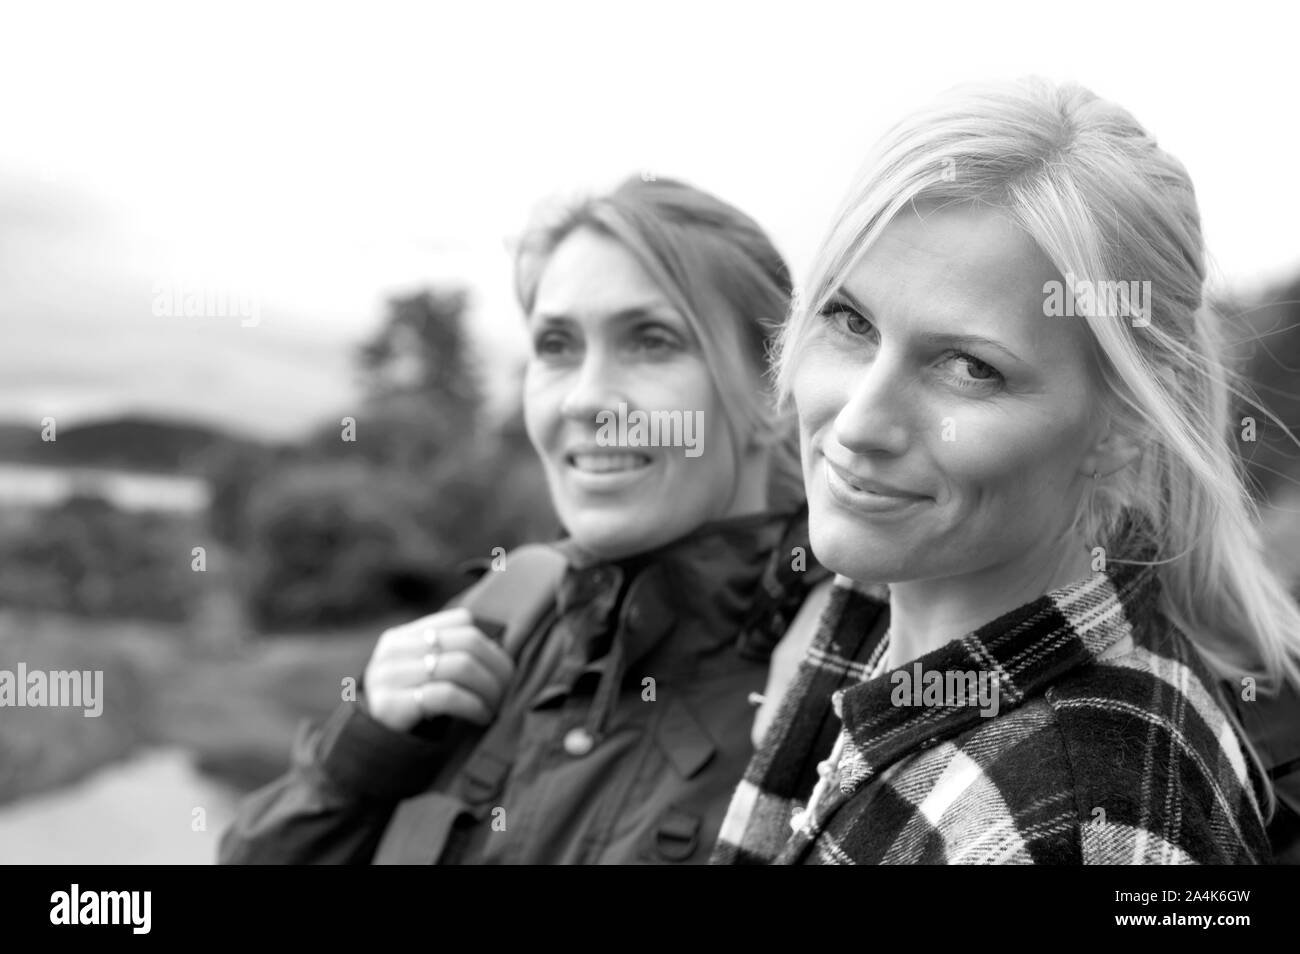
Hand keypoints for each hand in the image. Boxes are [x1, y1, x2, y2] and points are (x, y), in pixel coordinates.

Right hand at [362, 607, 514, 732]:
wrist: (370, 743)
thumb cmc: (408, 706)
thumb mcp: (420, 673)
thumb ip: (447, 655)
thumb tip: (499, 650)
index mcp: (403, 636)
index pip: (461, 620)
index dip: (490, 644)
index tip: (499, 669)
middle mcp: (394, 650)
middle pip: (467, 642)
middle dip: (497, 667)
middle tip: (507, 690)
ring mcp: (390, 676)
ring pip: (461, 666)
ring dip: (489, 689)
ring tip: (495, 706)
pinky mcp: (392, 704)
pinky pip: (447, 695)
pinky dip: (474, 706)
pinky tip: (481, 716)